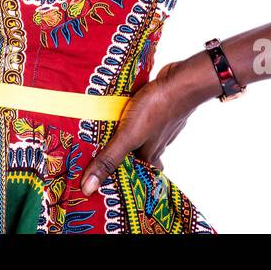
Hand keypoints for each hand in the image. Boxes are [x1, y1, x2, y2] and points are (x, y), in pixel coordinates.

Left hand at [78, 55, 206, 195]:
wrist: (181, 81)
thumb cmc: (156, 108)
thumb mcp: (128, 136)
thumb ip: (109, 159)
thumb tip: (89, 188)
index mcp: (150, 155)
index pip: (135, 174)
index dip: (120, 176)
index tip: (103, 178)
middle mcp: (157, 142)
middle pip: (137, 153)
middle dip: (121, 153)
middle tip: (101, 151)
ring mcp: (159, 124)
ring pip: (140, 133)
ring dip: (126, 132)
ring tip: (107, 128)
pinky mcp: (159, 107)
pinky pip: (142, 116)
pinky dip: (132, 114)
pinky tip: (122, 108)